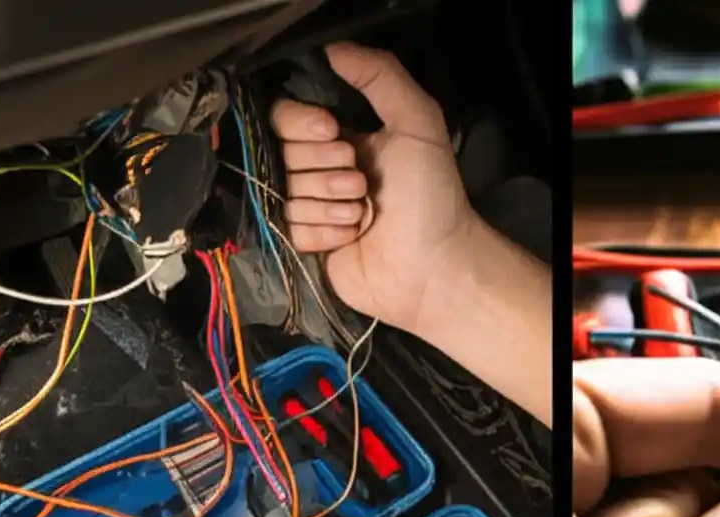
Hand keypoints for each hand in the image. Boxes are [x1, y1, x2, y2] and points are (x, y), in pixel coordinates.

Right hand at [271, 43, 477, 332]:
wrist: (435, 264)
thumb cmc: (432, 196)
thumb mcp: (419, 122)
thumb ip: (381, 76)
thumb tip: (333, 48)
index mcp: (342, 136)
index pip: (287, 115)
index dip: (302, 123)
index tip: (335, 132)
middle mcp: (323, 168)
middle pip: (283, 152)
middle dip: (325, 168)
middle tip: (362, 183)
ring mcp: (314, 206)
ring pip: (285, 192)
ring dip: (328, 202)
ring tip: (364, 213)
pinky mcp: (309, 243)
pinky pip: (290, 226)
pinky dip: (324, 231)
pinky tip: (352, 236)